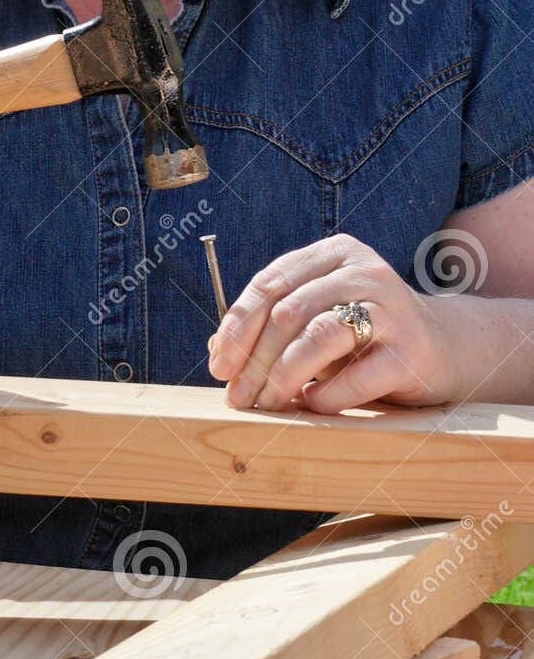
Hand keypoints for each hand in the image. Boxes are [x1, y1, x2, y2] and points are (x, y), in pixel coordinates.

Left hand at [206, 233, 459, 411]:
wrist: (442, 349)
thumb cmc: (363, 334)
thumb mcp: (316, 318)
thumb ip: (270, 327)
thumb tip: (216, 349)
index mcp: (333, 253)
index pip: (270, 283)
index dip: (237, 326)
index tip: (218, 365)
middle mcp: (363, 271)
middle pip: (290, 311)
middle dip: (255, 359)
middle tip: (238, 396)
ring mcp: (391, 307)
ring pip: (320, 335)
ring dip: (283, 376)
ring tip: (266, 403)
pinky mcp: (411, 350)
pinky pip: (357, 375)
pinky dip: (326, 395)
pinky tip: (312, 405)